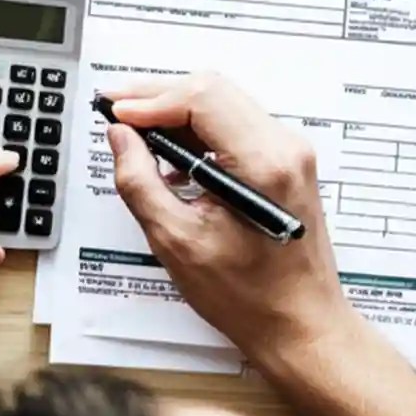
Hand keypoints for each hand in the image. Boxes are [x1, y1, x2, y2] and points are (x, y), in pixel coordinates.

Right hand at [107, 73, 357, 361]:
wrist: (301, 325)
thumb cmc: (249, 297)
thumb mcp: (177, 242)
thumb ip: (140, 182)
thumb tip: (121, 136)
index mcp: (264, 162)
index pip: (201, 98)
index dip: (150, 99)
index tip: (114, 112)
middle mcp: (285, 146)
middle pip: (213, 90)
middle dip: (158, 96)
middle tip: (115, 109)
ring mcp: (290, 152)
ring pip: (223, 103)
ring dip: (177, 110)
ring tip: (135, 131)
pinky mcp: (286, 163)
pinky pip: (236, 126)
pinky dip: (198, 130)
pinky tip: (170, 155)